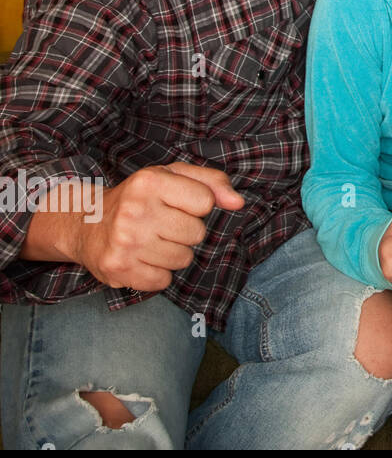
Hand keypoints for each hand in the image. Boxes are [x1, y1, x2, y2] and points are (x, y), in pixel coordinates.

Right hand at [61, 162, 242, 291]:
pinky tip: (142, 258)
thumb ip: (212, 183)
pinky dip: (157, 273)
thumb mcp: (174, 176)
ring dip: (172, 253)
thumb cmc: (140, 198)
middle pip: (197, 234)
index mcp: (150, 181)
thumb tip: (238, 203)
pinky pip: (163, 281)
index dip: (197, 206)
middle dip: (186, 231)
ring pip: (183, 259)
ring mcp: (124, 241)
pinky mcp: (118, 268)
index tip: (177, 204)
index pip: (206, 202)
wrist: (86, 223)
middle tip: (162, 225)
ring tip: (151, 241)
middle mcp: (135, 210)